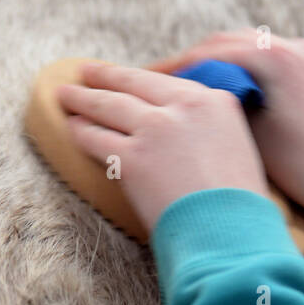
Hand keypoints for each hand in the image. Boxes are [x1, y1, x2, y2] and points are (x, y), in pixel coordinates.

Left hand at [56, 62, 267, 235]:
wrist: (231, 233)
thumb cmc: (239, 206)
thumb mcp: (238, 150)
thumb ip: (211, 130)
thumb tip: (186, 134)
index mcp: (216, 102)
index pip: (168, 83)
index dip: (140, 79)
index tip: (124, 77)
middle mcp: (184, 107)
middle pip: (135, 83)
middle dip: (105, 76)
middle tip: (86, 71)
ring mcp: (156, 130)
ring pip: (109, 106)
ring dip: (83, 99)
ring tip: (65, 95)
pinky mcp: (133, 158)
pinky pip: (97, 139)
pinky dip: (80, 132)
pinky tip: (70, 128)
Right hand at [149, 31, 303, 231]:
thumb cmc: (302, 170)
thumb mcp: (249, 136)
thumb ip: (215, 105)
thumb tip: (179, 96)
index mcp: (278, 59)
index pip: (210, 53)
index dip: (172, 67)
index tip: (143, 80)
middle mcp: (294, 47)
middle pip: (226, 43)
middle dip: (189, 61)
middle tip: (153, 79)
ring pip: (244, 49)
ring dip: (212, 64)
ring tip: (180, 85)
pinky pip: (263, 61)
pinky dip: (237, 71)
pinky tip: (216, 91)